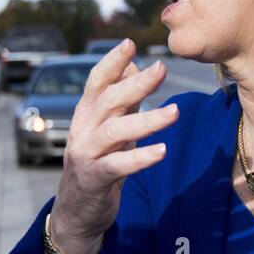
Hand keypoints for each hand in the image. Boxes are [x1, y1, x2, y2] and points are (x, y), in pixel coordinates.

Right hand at [50, 39, 177, 253]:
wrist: (77, 211)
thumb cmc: (98, 162)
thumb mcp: (109, 129)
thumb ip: (120, 101)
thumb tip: (135, 67)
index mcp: (86, 113)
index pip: (97, 82)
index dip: (112, 62)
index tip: (130, 43)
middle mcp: (82, 129)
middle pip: (108, 101)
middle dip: (135, 84)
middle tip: (161, 69)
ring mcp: (86, 154)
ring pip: (115, 132)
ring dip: (146, 120)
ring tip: (175, 113)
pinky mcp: (94, 179)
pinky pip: (118, 166)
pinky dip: (140, 158)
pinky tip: (162, 151)